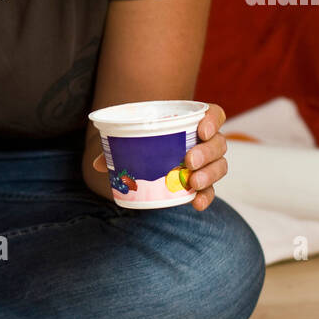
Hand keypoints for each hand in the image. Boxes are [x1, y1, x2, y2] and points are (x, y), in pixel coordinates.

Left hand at [92, 102, 227, 210]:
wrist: (150, 158)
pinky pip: (211, 190)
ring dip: (209, 175)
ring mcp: (208, 163)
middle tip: (189, 160)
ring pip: (220, 166)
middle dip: (207, 152)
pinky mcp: (204, 183)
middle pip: (219, 143)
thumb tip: (98, 164)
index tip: (201, 131)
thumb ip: (117, 148)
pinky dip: (206, 198)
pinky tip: (196, 204)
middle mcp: (207, 142)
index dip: (212, 121)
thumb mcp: (132, 139)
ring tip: (192, 182)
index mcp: (194, 122)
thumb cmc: (145, 141)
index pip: (215, 114)